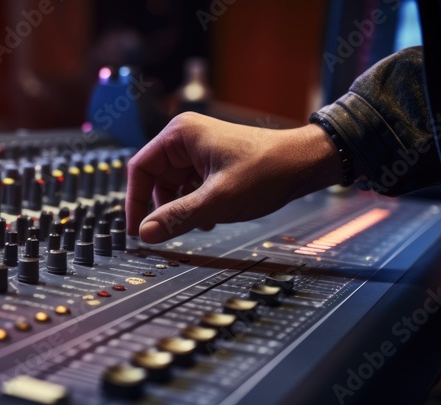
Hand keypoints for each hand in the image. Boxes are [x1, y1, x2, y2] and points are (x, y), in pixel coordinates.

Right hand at [126, 112, 341, 242]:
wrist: (305, 164)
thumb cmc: (267, 170)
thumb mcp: (216, 201)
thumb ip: (177, 218)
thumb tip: (146, 234)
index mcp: (180, 135)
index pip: (139, 169)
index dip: (135, 201)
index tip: (138, 229)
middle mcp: (186, 138)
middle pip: (155, 178)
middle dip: (163, 207)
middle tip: (168, 232)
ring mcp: (200, 150)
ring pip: (174, 186)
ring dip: (181, 208)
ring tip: (200, 222)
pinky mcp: (213, 162)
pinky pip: (191, 186)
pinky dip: (196, 204)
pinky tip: (212, 217)